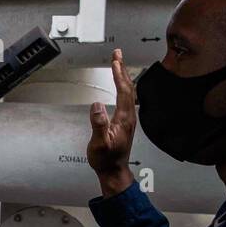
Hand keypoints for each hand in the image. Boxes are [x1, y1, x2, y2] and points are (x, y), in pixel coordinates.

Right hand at [87, 49, 136, 196]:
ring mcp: (128, 119)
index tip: (115, 60)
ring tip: (118, 65)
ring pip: (129, 92)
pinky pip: (126, 98)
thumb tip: (97, 105)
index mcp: (124, 118)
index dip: (119, 74)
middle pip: (129, 87)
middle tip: (117, 55)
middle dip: (122, 69)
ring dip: (123, 77)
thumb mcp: (99, 143)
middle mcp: (129, 116)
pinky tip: (120, 86)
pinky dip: (122, 87)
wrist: (113, 171)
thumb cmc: (106, 159)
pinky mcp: (125, 122)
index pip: (123, 90)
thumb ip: (98, 124)